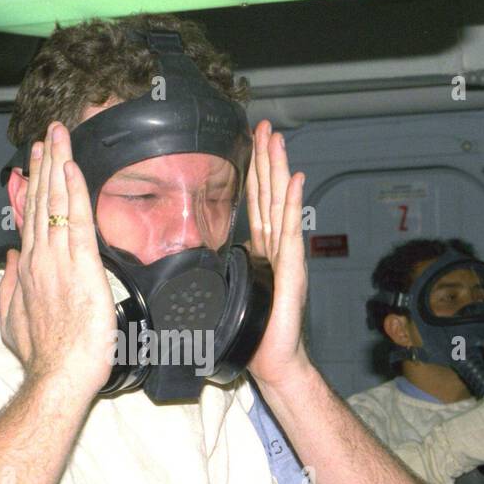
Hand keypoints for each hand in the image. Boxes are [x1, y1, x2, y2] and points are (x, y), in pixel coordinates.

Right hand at [1, 121, 115, 396]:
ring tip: (59, 138)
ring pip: (57, 203)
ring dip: (58, 167)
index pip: (30, 219)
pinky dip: (74, 190)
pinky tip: (72, 167)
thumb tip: (11, 257)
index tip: (33, 164)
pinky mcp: (82, 265)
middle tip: (49, 136)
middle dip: (44, 166)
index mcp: (28, 270)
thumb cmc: (43, 356)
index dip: (31, 188)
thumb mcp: (13, 320)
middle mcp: (40, 258)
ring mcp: (59, 259)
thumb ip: (11, 285)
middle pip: (40, 203)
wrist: (57, 375)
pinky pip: (77, 218)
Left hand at [243, 120, 309, 389]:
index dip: (252, 172)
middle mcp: (276, 247)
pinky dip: (292, 202)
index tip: (250, 144)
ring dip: (278, 169)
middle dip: (266, 159)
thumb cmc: (251, 330)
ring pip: (280, 203)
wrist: (272, 357)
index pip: (254, 203)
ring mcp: (286, 255)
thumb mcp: (226, 291)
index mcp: (259, 250)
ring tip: (276, 140)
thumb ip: (219, 269)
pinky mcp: (292, 268)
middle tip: (264, 126)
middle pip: (268, 195)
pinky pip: (290, 229)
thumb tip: (190, 255)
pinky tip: (293, 179)